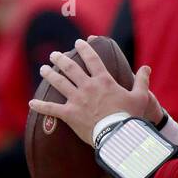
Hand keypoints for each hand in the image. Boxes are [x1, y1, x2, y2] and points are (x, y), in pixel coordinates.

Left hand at [28, 40, 162, 143]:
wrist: (118, 135)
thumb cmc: (130, 117)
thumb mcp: (140, 97)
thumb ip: (142, 81)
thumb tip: (146, 67)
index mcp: (104, 80)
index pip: (93, 59)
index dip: (85, 49)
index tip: (78, 42)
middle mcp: (88, 87)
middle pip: (71, 68)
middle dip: (61, 59)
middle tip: (54, 54)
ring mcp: (77, 100)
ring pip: (59, 83)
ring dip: (50, 75)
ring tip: (43, 69)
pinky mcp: (69, 115)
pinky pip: (52, 109)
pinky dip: (40, 106)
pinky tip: (31, 103)